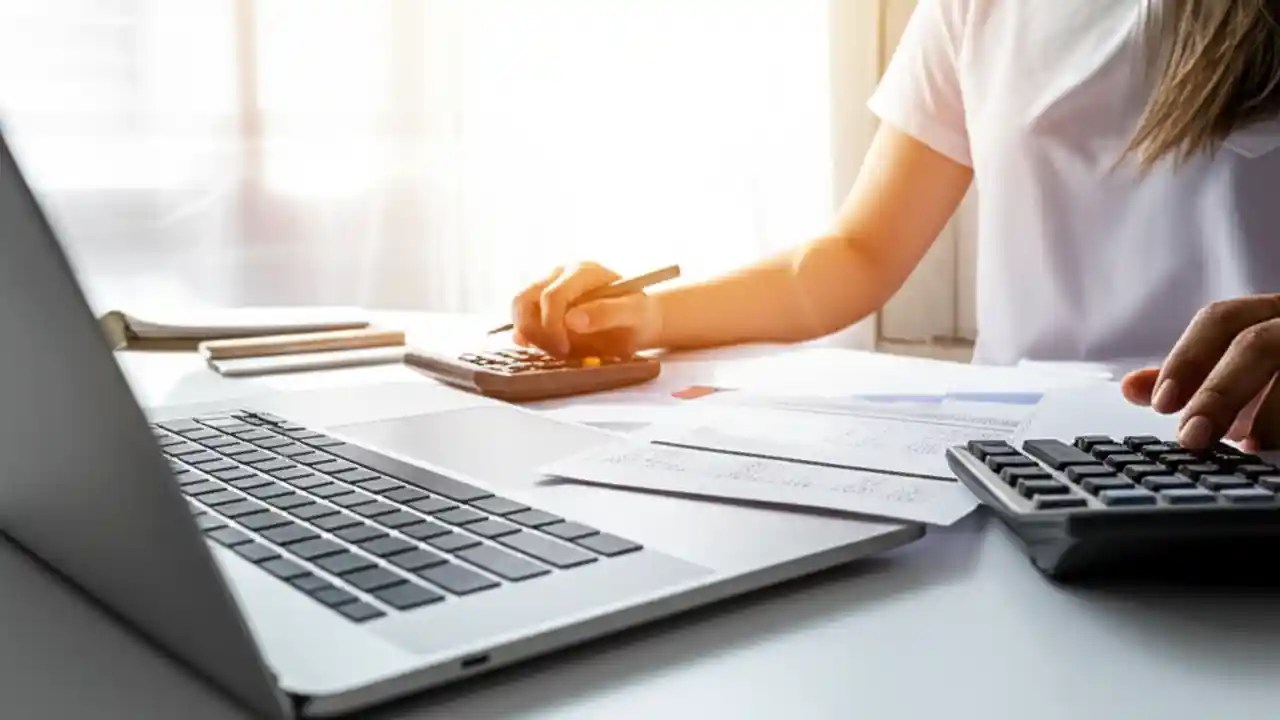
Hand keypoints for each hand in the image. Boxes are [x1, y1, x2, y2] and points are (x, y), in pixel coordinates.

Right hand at [510, 262, 661, 356]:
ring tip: (553, 350)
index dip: (552, 326)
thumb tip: (571, 320)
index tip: (564, 350)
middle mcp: (560, 273)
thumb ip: (607, 313)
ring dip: (528, 333)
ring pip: (519, 306)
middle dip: (535, 331)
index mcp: (583, 271)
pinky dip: (526, 334)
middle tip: (556, 353)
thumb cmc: (639, 315)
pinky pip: (522, 316)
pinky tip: (542, 347)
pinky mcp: (542, 301)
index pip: (551, 296)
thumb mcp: (634, 314)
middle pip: (525, 298)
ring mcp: (549, 285)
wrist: (639, 319)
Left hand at [1121, 295, 1279, 449]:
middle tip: (1193, 438)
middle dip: (1220, 392)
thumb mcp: (1243, 379)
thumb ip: (1191, 380)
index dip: (1187, 359)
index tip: (1163, 405)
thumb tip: (1131, 387)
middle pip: (1258, 343)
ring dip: (1274, 413)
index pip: (1220, 319)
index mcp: (1270, 313)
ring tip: (1254, 449)